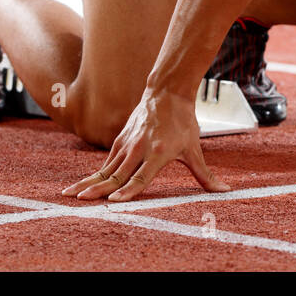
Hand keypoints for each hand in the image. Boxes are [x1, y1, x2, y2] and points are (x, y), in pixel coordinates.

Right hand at [61, 86, 230, 200]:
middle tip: (81, 201)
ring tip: (69, 195)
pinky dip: (93, 175)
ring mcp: (127, 145)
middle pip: (116, 175)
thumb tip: (225, 190)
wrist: (167, 92)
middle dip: (98, 189)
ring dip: (88, 182)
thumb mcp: (194, 149)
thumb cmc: (183, 122)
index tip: (114, 203)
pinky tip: (81, 186)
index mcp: (158, 153)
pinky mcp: (119, 141)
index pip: (140, 178)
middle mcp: (139, 149)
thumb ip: (205, 175)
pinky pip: (106, 163)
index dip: (128, 192)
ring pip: (105, 169)